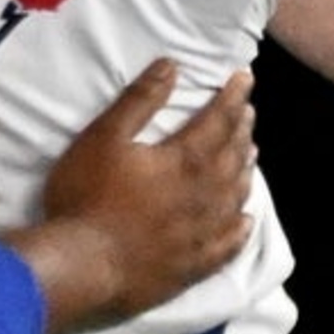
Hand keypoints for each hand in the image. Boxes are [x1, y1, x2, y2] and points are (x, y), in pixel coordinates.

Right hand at [27, 61, 256, 326]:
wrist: (82, 268)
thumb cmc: (87, 197)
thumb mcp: (104, 137)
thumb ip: (139, 101)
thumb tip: (172, 66)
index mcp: (183, 161)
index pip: (218, 121)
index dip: (232, 97)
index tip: (245, 78)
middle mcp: (204, 196)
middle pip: (232, 157)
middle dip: (241, 130)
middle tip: (248, 112)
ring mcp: (202, 234)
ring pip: (236, 197)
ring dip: (245, 171)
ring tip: (251, 154)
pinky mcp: (194, 266)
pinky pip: (229, 245)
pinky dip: (241, 228)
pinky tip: (246, 221)